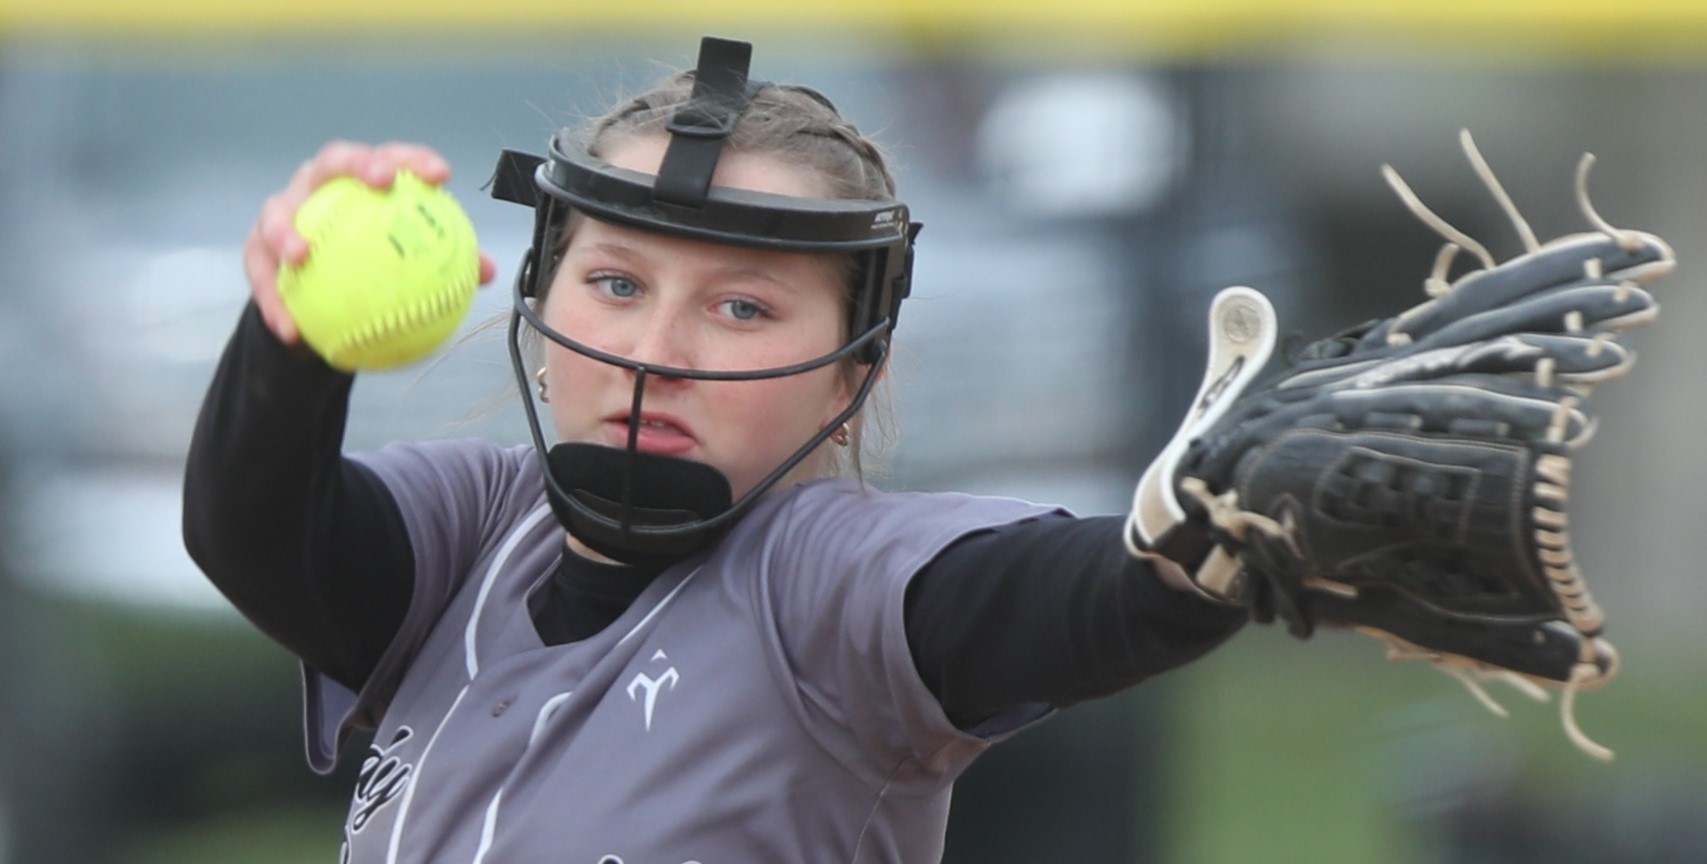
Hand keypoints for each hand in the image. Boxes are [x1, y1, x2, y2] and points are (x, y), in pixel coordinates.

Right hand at [243, 140, 498, 344]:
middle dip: (356, 164)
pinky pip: (262, 276)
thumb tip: (488, 270)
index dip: (412, 160)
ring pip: (278, 214)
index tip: (441, 175)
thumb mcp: (404, 265)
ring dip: (287, 233)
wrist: (320, 294)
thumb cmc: (370, 264)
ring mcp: (283, 213)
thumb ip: (445, 263)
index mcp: (360, 183)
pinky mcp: (256, 250)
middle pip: (333, 162)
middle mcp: (319, 187)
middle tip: (380, 181)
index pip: (389, 160)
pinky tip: (290, 332)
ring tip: (302, 257)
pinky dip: (274, 303)